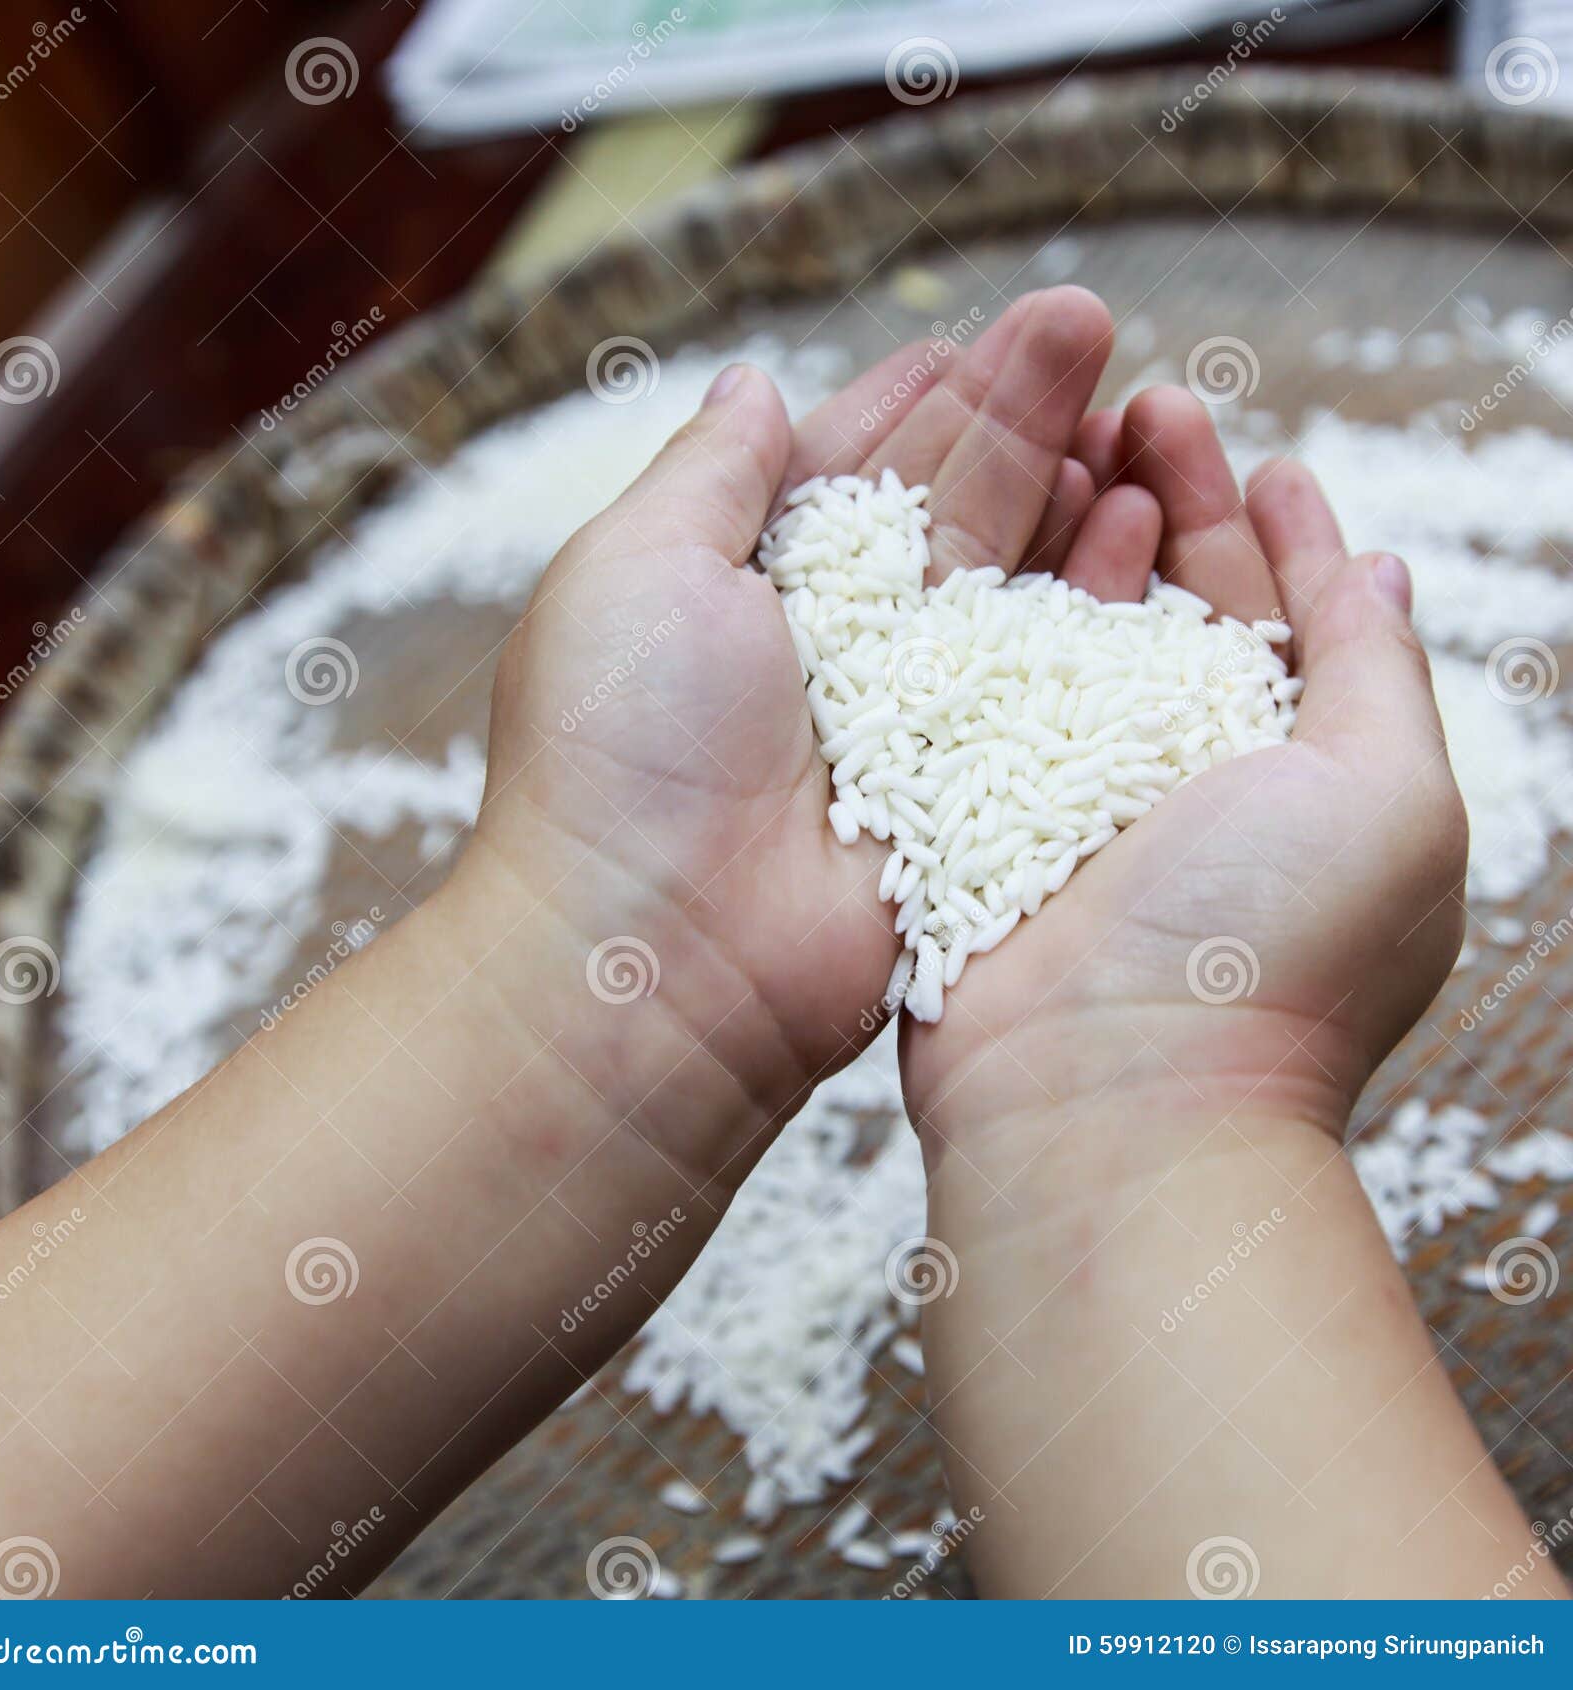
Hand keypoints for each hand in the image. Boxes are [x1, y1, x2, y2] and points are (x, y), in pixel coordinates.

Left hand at [453, 289, 1118, 1187]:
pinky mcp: (974, 785)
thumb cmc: (621, 751)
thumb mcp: (632, 569)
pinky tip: (1141, 517)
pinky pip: (1052, 675)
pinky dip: (1098, 598)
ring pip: (1012, 578)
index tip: (978, 334)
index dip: (916, 397)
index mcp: (744, 584)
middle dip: (1017, 409)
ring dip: (1071, 488)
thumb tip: (751, 386)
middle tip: (1090, 319)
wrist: (664, 953)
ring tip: (1136, 402)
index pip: (851, 468)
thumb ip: (705, 474)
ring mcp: (911, 717)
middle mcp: (837, 646)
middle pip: (947, 504)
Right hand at [898, 385, 1466, 1166]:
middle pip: (1168, 602)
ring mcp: (1066, 788)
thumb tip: (1386, 568)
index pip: (1282, 616)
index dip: (1270, 524)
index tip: (1248, 447)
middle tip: (1139, 403)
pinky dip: (986, 604)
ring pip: (1068, 625)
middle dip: (1166, 498)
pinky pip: (978, 681)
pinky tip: (987, 532)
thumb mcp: (1391, 795)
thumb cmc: (1271, 954)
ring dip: (1073, 528)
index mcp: (1289, 768)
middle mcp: (1178, 773)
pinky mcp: (972, 806)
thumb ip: (1379, 671)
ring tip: (1065, 435)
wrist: (1105, 1100)